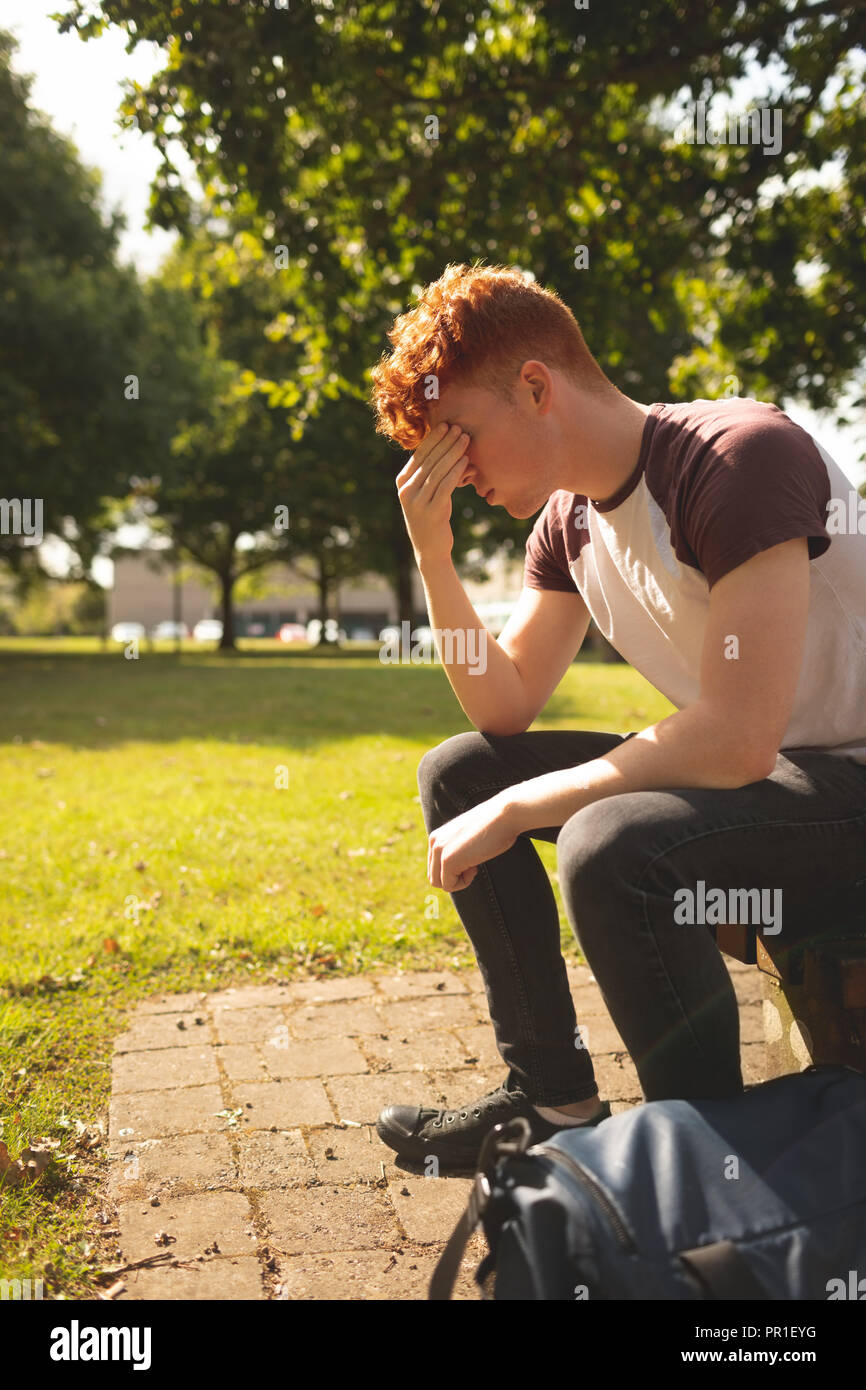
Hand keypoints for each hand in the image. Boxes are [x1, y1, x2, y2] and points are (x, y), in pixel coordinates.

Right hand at [396, 422, 469, 563]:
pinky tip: (465, 461)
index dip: (434, 439)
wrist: (430, 549)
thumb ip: (432, 474)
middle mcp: (406, 490)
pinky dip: (456, 471)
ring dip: (453, 453)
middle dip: (446, 442)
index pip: (419, 455)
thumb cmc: (433, 517)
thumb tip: (452, 450)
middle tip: (459, 428)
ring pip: (438, 471)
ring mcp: (417, 501)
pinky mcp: (431, 511)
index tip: (447, 425)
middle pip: (429, 460)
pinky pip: (446, 485)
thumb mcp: (427, 493)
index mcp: (402, 482)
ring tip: (465, 440)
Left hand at [427, 792, 520, 891]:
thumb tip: (457, 868)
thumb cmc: (495, 826)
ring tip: (474, 865)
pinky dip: (463, 883)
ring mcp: (439, 850)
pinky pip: (449, 886)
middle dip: (454, 877)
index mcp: (437, 836)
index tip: (471, 858)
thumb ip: (457, 848)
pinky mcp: (448, 860)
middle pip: (435, 877)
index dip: (454, 870)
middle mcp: (434, 842)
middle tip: (473, 864)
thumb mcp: (469, 837)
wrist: (505, 815)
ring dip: (458, 881)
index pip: (435, 867)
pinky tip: (475, 867)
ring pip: (439, 883)